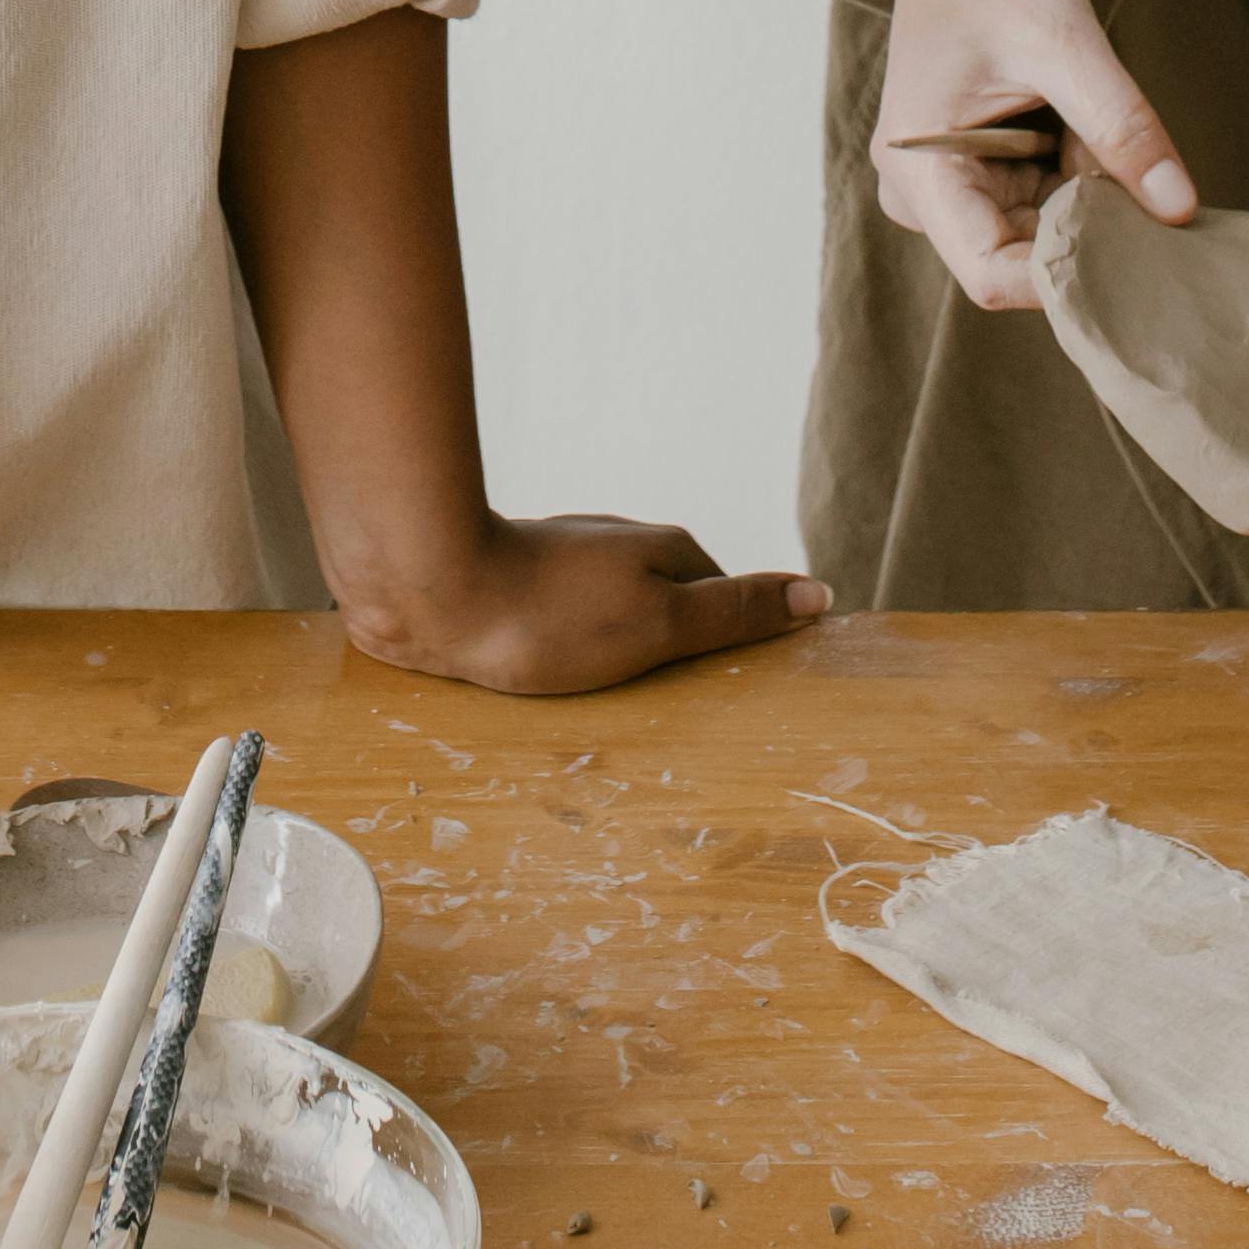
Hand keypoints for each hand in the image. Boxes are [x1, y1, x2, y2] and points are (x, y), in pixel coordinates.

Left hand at [334, 512, 829, 695]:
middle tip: (669, 706)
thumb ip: (733, 612)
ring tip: (609, 699)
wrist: (428, 587)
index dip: (735, 639)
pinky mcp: (514, 580)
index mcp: (664, 549)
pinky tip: (551, 673)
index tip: (734, 691)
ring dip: (620, 648)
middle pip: (670, 600)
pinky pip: (563, 618)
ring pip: (614, 609)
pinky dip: (570, 646)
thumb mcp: (659, 623)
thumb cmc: (549, 615)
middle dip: (675, 645)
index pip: (725, 596)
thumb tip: (819, 593)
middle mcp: (618, 543)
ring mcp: (565, 558)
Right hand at [871, 0, 1193, 315]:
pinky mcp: (979, 172)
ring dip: (1092, 204)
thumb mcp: (1064, 44)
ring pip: (1040, 234)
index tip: (1142, 251)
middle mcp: (924, 193)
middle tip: (1153, 192)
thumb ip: (1121, 125)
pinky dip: (1084, 183)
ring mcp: (950, 185)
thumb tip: (1180, 208)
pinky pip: (1043, 204)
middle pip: (1020, 259)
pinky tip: (1099, 141)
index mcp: (920, 171)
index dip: (1069, 278)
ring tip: (1115, 144)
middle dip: (1092, 235)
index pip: (992, 274)